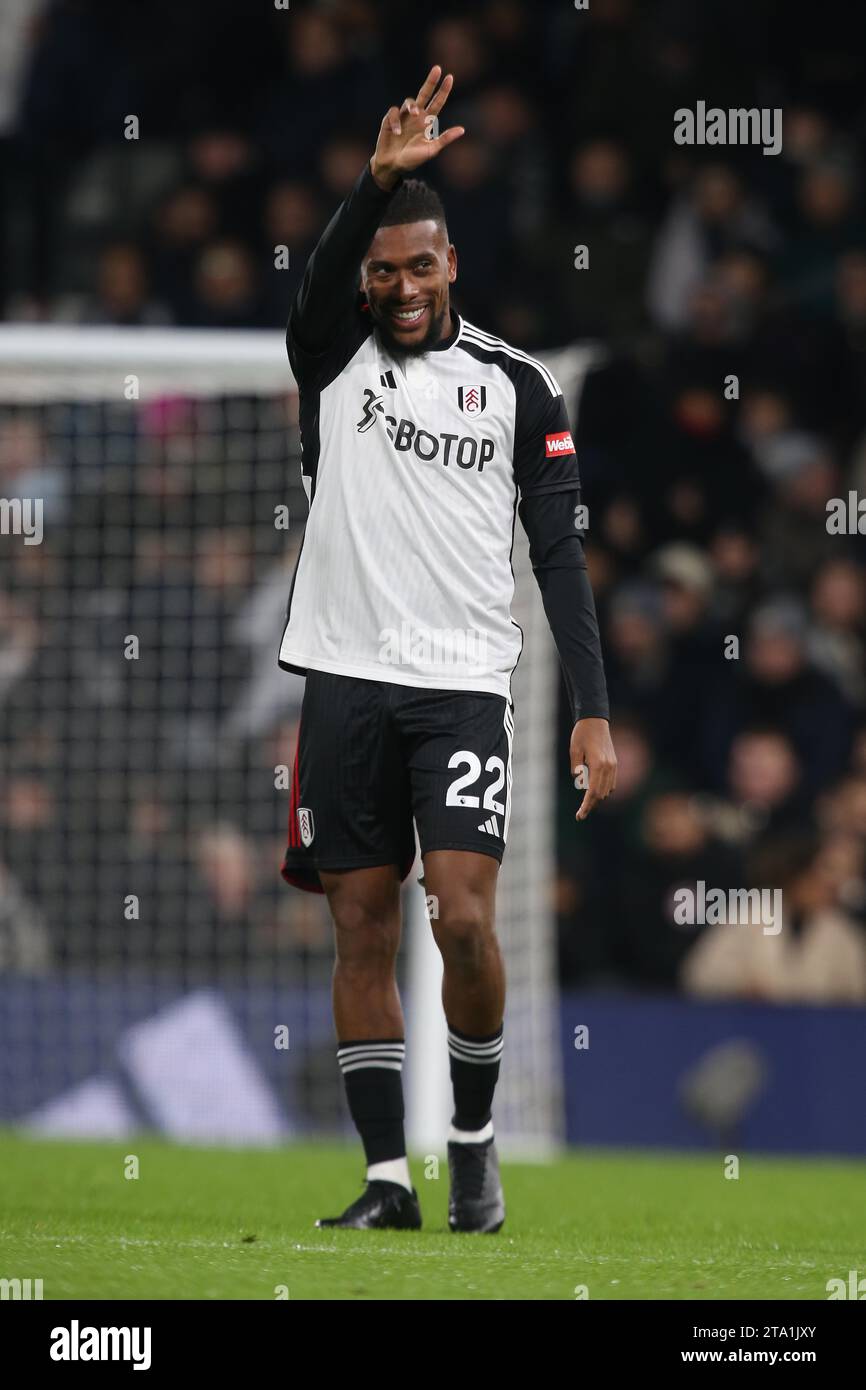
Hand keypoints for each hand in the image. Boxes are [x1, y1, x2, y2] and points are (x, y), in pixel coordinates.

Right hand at [370, 65, 464, 190]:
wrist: (392, 166)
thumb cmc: (412, 159)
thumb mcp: (431, 150)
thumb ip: (445, 139)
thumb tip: (462, 129)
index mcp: (427, 122)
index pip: (437, 103)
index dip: (443, 91)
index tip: (450, 77)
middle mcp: (416, 116)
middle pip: (424, 94)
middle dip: (431, 81)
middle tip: (437, 69)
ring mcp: (403, 117)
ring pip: (409, 101)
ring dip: (413, 105)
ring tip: (415, 113)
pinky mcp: (390, 120)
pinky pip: (394, 113)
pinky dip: (396, 121)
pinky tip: (397, 133)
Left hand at [570, 718, 616, 821]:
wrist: (595, 721)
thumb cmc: (581, 734)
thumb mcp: (574, 750)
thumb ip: (576, 768)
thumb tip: (580, 780)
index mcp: (598, 764)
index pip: (592, 792)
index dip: (586, 806)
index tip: (580, 816)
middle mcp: (608, 767)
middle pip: (601, 794)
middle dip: (591, 805)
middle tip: (580, 813)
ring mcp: (613, 765)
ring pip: (607, 790)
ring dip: (597, 797)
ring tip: (585, 802)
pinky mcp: (614, 763)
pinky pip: (611, 783)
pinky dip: (603, 789)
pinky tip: (593, 789)